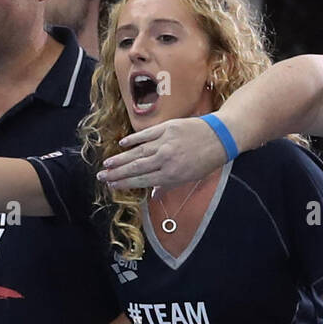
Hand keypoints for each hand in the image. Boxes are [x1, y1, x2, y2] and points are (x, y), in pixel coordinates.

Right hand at [97, 116, 228, 189]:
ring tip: (107, 164)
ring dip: (120, 158)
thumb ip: (168, 186)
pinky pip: (146, 135)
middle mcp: (165, 159)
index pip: (142, 180)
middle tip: (102, 176)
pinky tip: (122, 144)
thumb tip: (152, 195)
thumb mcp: (189, 178)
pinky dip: (133, 140)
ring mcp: (165, 142)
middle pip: (136, 167)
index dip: (125, 183)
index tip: (112, 185)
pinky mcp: (167, 128)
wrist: (220, 137)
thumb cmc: (205, 161)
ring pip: (137, 152)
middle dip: (117, 173)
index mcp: (171, 175)